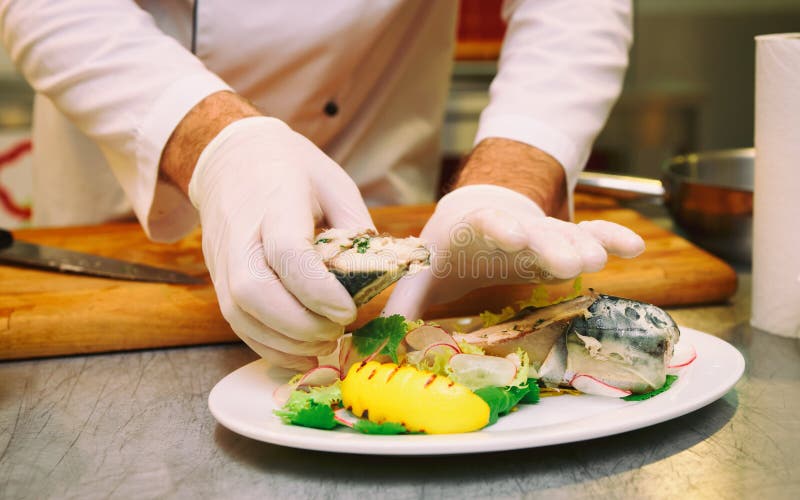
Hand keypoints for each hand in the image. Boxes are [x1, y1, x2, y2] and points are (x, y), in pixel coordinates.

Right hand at [188, 117, 374, 369]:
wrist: (230, 158)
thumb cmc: (292, 170)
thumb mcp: (334, 183)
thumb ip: (354, 227)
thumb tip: (373, 276)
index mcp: (275, 202)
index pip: (287, 251)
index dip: (317, 289)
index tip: (348, 311)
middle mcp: (240, 233)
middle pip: (254, 290)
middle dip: (299, 324)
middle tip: (337, 332)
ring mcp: (223, 258)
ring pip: (240, 312)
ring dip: (284, 342)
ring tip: (322, 347)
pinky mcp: (218, 277)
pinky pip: (235, 321)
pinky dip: (267, 345)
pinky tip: (299, 353)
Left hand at [383, 184, 644, 319]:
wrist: (470, 223)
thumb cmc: (443, 255)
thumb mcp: (421, 274)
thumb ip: (406, 303)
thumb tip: (375, 345)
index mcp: (470, 231)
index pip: (485, 225)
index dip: (499, 228)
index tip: (514, 235)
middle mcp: (510, 227)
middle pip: (533, 232)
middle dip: (551, 244)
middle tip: (574, 260)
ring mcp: (540, 233)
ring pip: (564, 235)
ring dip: (583, 244)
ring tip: (600, 258)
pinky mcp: (561, 242)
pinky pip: (590, 235)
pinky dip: (610, 237)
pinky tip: (633, 246)